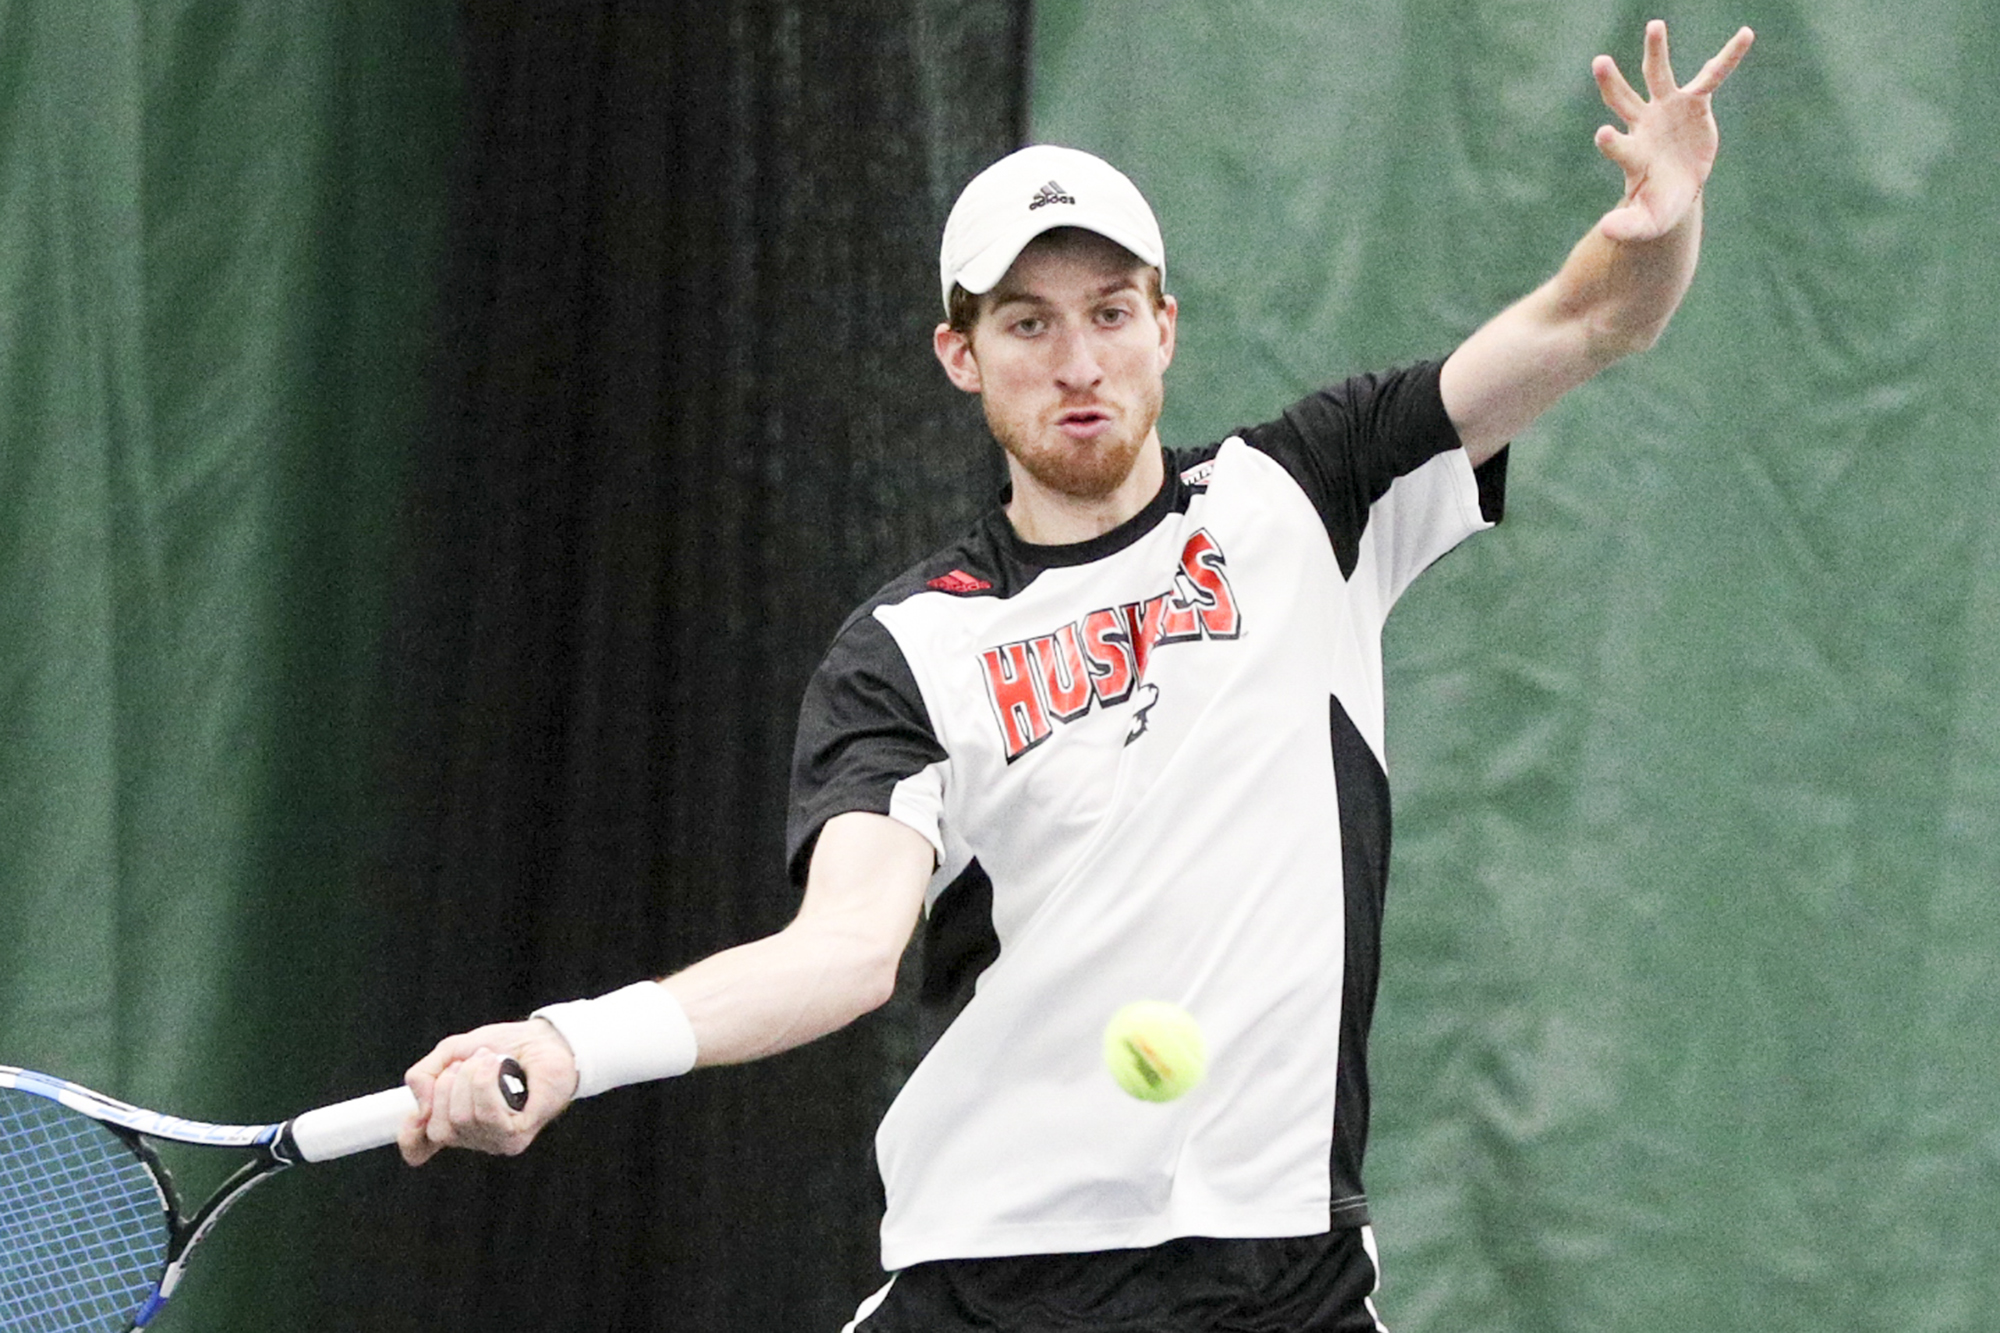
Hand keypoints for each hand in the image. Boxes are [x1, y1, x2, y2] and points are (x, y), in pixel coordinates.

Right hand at [398, 1017, 578, 1165]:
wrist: (546, 1039)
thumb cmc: (504, 1047)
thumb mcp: (453, 1052)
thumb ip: (424, 1074)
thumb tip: (419, 1104)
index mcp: (454, 1120)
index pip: (420, 1148)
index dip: (410, 1136)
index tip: (416, 1113)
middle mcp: (472, 1136)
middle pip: (439, 1129)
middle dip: (447, 1087)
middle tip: (469, 1063)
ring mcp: (494, 1140)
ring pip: (462, 1119)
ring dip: (471, 1079)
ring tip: (488, 1060)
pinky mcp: (517, 1136)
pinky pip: (488, 1116)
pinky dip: (487, 1084)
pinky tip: (497, 1067)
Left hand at [1592, 21, 1753, 241]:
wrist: (1675, 191)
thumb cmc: (1658, 206)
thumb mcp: (1645, 222)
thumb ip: (1627, 227)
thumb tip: (1605, 230)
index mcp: (1632, 155)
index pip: (1618, 146)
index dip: (1611, 142)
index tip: (1603, 134)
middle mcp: (1643, 126)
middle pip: (1623, 100)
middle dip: (1611, 83)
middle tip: (1599, 62)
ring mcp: (1666, 110)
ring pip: (1657, 76)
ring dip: (1655, 51)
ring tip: (1654, 25)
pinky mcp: (1693, 103)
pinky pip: (1712, 76)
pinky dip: (1728, 57)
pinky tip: (1745, 34)